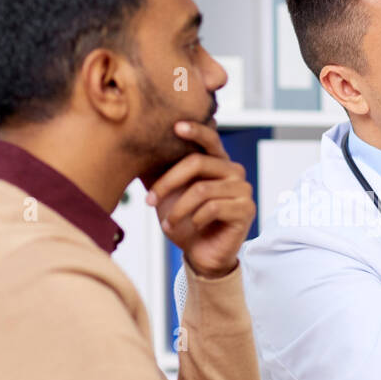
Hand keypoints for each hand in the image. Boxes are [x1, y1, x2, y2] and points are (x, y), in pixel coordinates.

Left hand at [143, 121, 254, 278]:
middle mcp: (234, 171)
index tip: (175, 126)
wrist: (199, 253)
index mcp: (217, 162)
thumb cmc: (184, 221)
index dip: (195, 130)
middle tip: (149, 201)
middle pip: (198, 163)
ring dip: (178, 209)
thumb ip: (159, 170)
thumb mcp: (168, 193)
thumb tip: (134, 146)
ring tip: (167, 223)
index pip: (210, 139)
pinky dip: (195, 219)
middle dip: (168, 183)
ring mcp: (243, 189)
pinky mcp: (246, 209)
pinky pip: (214, 207)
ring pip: (202, 190)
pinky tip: (192, 227)